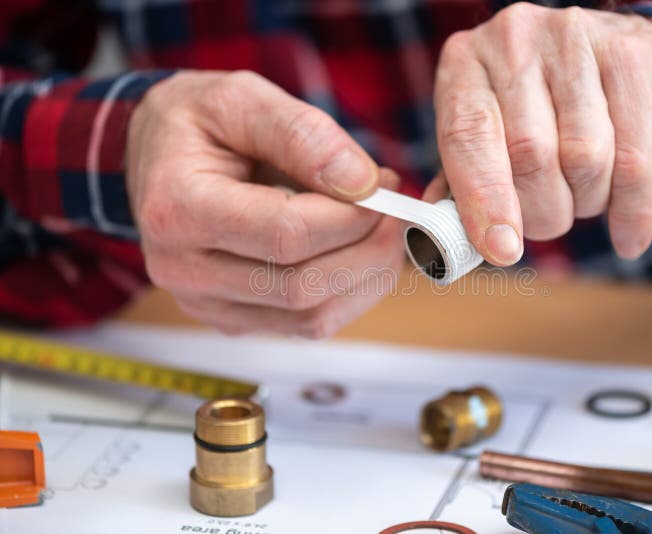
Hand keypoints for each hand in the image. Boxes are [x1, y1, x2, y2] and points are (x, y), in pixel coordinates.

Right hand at [127, 71, 404, 337]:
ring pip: (309, 318)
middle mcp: (183, 269)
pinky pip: (303, 324)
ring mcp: (204, 302)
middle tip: (396, 211)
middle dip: (368, 251)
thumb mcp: (242, 98)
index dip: (351, 218)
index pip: (285, 235)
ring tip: (383, 230)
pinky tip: (359, 254)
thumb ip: (304, 135)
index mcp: (177, 209)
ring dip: (366, 278)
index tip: (385, 189)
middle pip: (301, 287)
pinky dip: (347, 294)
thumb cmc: (196, 122)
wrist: (155, 153)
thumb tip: (364, 184)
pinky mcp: (228, 317)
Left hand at [428, 3, 651, 262]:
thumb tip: (442, 239)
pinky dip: (632, 209)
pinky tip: (629, 235)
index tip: (501, 250)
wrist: (615, 54)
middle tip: (548, 222)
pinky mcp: (633, 56)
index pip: (466, 136)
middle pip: (529, 154)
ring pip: (585, 158)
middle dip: (542, 212)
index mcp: (466, 65)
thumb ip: (464, 181)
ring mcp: (576, 40)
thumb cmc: (539, 107)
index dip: (482, 200)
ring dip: (586, 202)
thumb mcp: (490, 131)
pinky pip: (635, 158)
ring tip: (584, 196)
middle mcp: (515, 42)